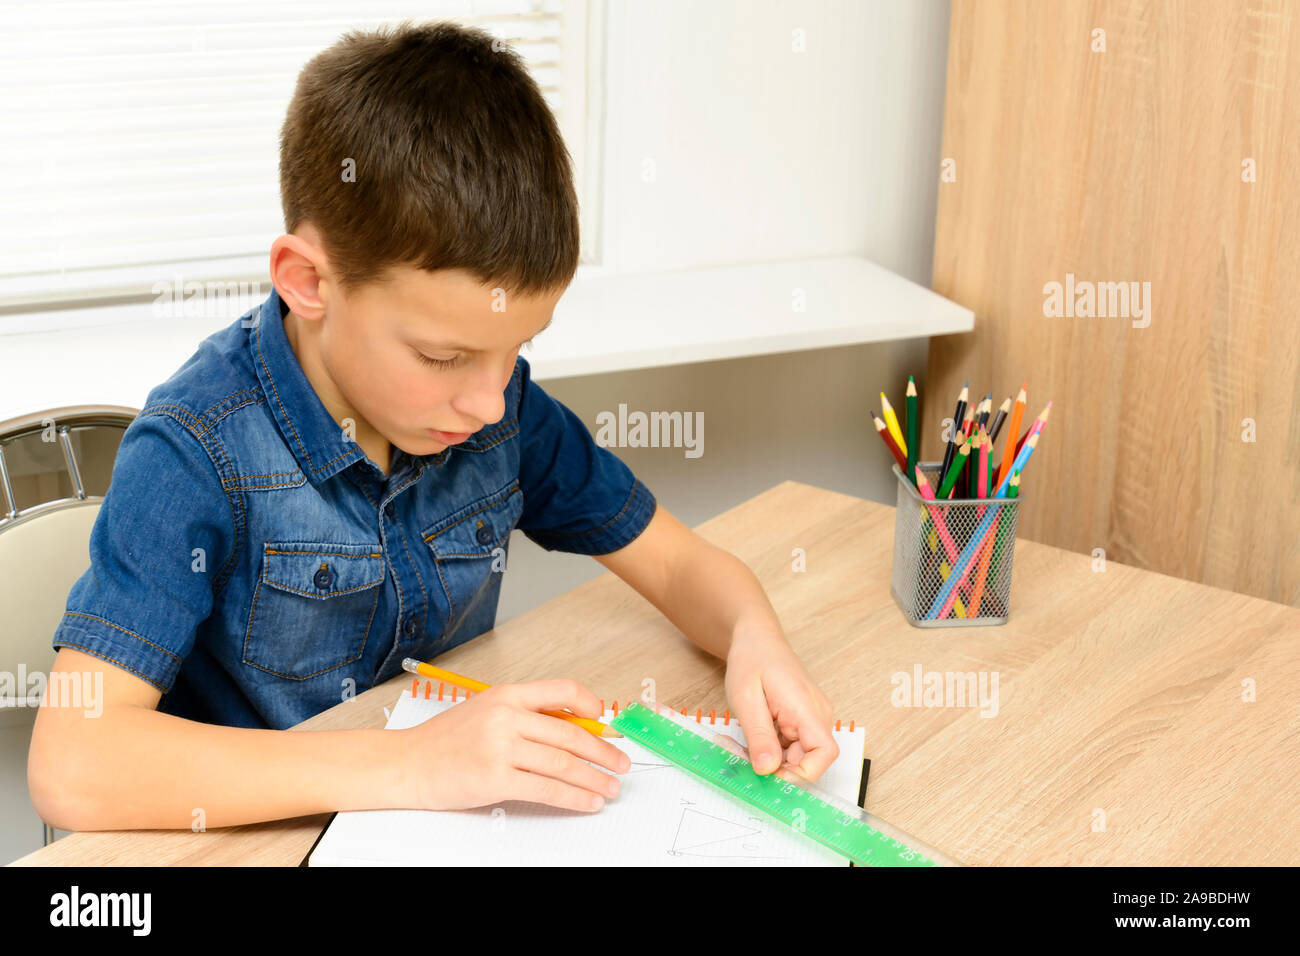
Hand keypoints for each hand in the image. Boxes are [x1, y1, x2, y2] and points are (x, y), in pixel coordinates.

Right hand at [401, 679, 629, 811]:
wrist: (408, 763)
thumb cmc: (447, 739)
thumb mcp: (486, 710)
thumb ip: (525, 714)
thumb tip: (573, 727)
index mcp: (507, 694)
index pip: (561, 690)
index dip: (591, 705)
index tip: (607, 722)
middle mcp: (506, 717)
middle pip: (570, 733)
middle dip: (603, 752)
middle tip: (621, 764)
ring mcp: (500, 747)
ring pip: (563, 763)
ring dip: (594, 778)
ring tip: (610, 788)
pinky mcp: (495, 778)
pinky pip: (546, 789)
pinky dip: (574, 797)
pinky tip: (588, 802)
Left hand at [724, 623, 838, 780]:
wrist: (756, 639)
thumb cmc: (752, 660)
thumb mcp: (746, 698)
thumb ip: (759, 735)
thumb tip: (767, 770)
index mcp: (807, 708)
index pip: (825, 753)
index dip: (802, 773)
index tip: (770, 775)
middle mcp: (816, 716)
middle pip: (808, 760)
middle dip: (774, 768)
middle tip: (740, 758)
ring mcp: (811, 719)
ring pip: (796, 756)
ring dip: (768, 759)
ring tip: (738, 745)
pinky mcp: (801, 722)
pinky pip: (790, 747)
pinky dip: (769, 750)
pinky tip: (748, 739)